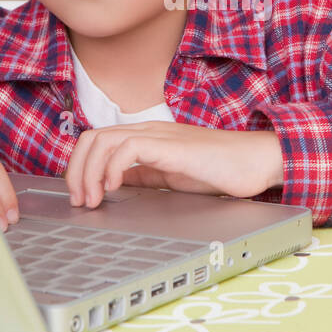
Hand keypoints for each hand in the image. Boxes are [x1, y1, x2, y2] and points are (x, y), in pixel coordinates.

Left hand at [64, 122, 284, 208]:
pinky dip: (113, 167)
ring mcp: (159, 136)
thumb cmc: (220, 169)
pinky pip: (129, 146)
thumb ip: (143, 174)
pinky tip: (114, 187)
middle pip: (92, 137)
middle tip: (81, 200)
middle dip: (76, 170)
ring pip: (104, 140)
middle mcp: (148, 130)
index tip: (82, 197)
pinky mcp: (171, 145)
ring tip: (94, 198)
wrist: (255, 162)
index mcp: (146, 138)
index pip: (97, 141)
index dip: (80, 168)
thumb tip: (116, 183)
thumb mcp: (170, 175)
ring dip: (89, 172)